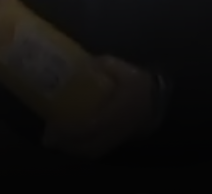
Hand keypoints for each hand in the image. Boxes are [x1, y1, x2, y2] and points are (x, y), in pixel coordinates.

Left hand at [42, 56, 156, 158]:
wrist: (164, 101)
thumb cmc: (142, 85)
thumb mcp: (124, 69)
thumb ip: (104, 64)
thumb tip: (84, 62)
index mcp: (113, 114)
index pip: (86, 127)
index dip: (67, 131)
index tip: (50, 128)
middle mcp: (113, 130)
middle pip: (85, 144)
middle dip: (65, 143)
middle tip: (47, 139)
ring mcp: (118, 138)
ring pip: (92, 150)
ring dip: (73, 149)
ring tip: (57, 142)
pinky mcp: (121, 140)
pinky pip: (100, 150)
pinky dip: (85, 150)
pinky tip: (76, 144)